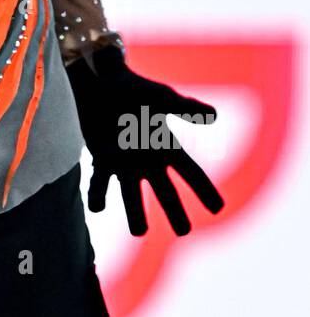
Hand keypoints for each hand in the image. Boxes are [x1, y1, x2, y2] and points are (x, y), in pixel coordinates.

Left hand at [66, 42, 223, 235]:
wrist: (102, 83)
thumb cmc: (135, 90)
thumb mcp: (163, 98)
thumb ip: (186, 108)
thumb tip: (214, 115)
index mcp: (167, 146)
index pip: (191, 172)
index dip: (204, 190)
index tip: (218, 209)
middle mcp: (147, 160)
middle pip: (165, 191)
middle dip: (175, 211)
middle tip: (184, 231)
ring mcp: (124, 163)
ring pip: (131, 194)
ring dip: (135, 212)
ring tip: (140, 232)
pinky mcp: (102, 160)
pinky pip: (100, 182)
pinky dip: (98, 195)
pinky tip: (98, 208)